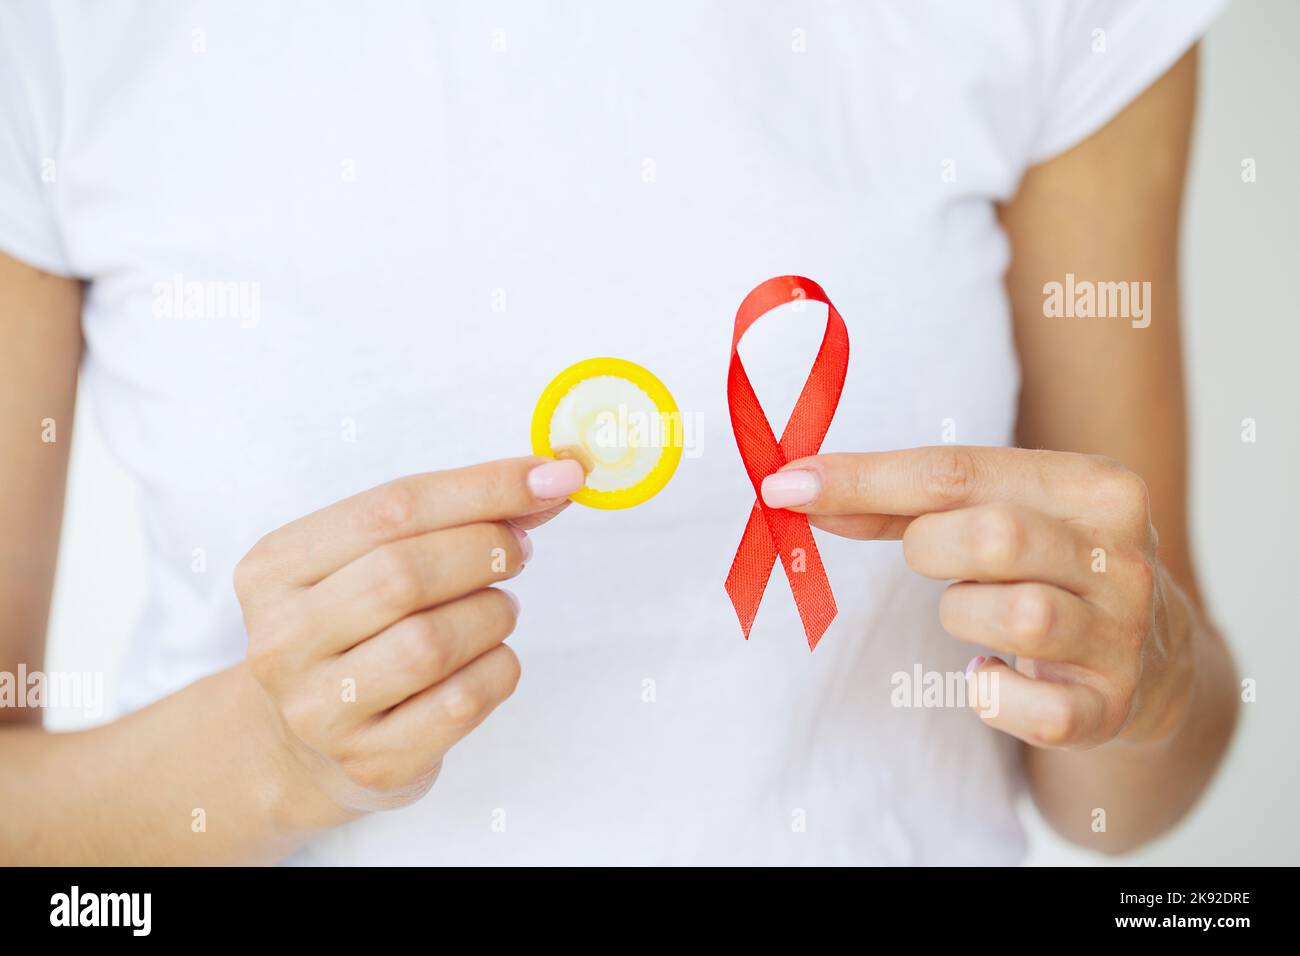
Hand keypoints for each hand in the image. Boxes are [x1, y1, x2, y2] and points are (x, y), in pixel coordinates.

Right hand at [233, 456, 585, 826]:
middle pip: (404, 574)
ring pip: (431, 644)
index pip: (391, 509)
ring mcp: (321, 710)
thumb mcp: (375, 557)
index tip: (554, 476)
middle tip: (516, 551)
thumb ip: (455, 513)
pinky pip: (461, 702)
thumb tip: (551, 479)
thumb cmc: (359, 627)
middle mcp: (282, 640)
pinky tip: (489, 658)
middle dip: (485, 551)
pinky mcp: (371, 761)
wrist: (311, 742)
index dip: (483, 488)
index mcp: (274, 568)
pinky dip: (498, 668)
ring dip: (492, 614)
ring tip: (496, 610)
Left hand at [761, 446, 1193, 748]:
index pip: (958, 471)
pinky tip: (990, 680)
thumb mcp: (999, 513)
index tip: (786, 485)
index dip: (862, 479)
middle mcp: (1120, 555)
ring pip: (1016, 618)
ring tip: (977, 617)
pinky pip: (1034, 713)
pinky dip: (993, 699)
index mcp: (1093, 486)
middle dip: (932, 551)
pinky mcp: (1112, 708)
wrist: (1156, 659)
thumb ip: (902, 500)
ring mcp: (1124, 635)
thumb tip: (797, 488)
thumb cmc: (1047, 566)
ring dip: (965, 618)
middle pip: (993, 536)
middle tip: (935, 563)